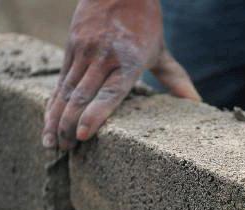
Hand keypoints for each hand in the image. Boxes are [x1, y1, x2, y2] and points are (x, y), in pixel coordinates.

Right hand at [42, 0, 199, 149]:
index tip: (83, 134)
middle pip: (82, 96)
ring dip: (55, 119)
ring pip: (66, 90)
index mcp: (127, 61)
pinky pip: (60, 81)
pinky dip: (52, 104)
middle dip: (69, 125)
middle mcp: (102, 57)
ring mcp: (83, 52)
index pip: (109, 92)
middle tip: (65, 150)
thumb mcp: (159, 51)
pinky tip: (47, 122)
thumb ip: (175, 79)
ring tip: (50, 144)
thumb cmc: (144, 24)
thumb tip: (197, 103)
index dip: (96, 114)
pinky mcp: (70, 49)